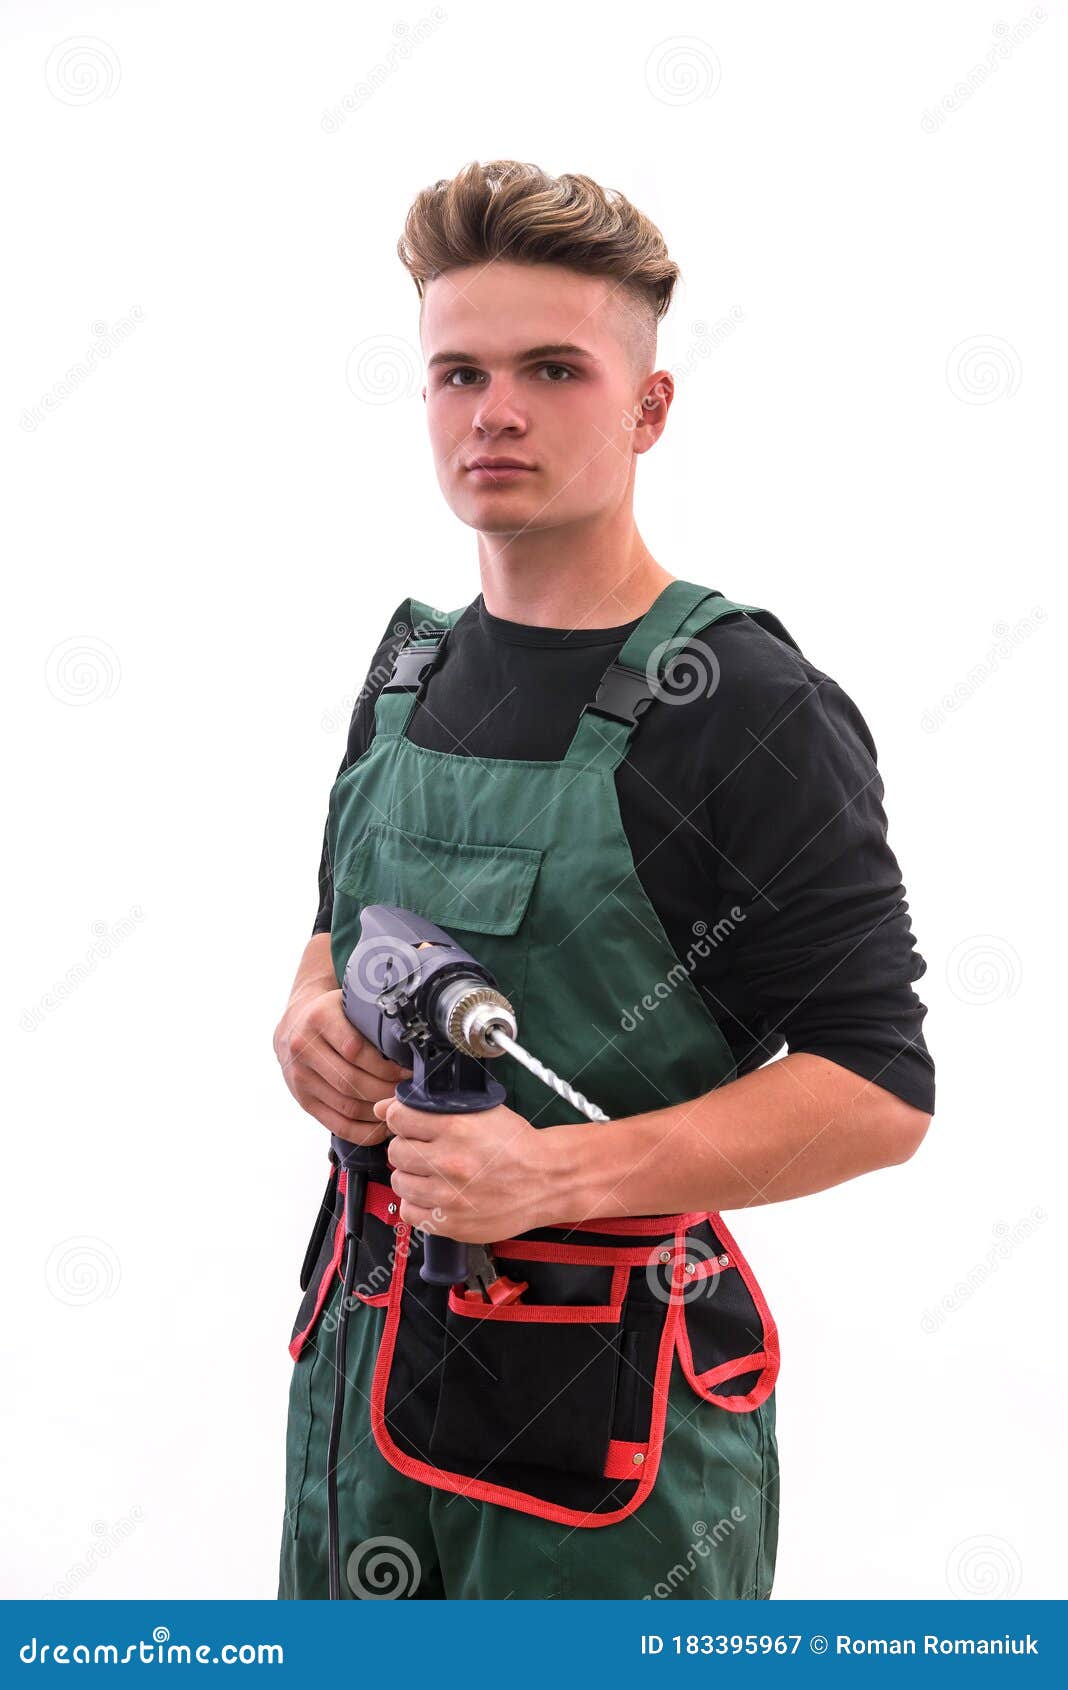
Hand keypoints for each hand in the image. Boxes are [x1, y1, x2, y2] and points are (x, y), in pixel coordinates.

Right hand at [273, 987, 411, 1144]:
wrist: (294, 1025)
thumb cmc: (332, 1014)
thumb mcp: (348, 1003)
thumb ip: (371, 1019)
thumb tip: (411, 1043)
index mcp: (319, 1019)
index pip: (355, 1050)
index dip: (386, 1066)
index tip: (408, 1071)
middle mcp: (304, 1049)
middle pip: (352, 1082)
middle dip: (386, 1091)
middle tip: (409, 1092)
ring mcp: (301, 1078)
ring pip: (347, 1106)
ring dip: (378, 1112)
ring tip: (399, 1107)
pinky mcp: (304, 1101)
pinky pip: (337, 1125)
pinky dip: (364, 1132)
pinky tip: (382, 1127)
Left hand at [372, 1096, 553, 1240]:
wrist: (547, 1180)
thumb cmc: (516, 1146)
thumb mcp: (481, 1112)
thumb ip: (433, 1108)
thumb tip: (384, 1109)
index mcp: (457, 1127)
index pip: (398, 1118)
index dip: (400, 1118)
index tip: (407, 1123)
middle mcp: (450, 1162)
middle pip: (396, 1151)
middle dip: (407, 1147)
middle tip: (426, 1150)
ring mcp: (449, 1196)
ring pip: (399, 1182)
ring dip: (411, 1175)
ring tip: (433, 1173)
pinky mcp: (451, 1223)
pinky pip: (410, 1213)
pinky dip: (418, 1203)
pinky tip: (435, 1195)